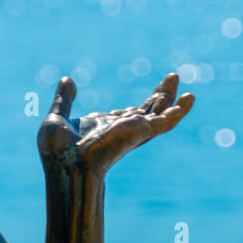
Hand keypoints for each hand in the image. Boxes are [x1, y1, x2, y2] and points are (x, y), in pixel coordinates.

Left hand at [37, 73, 193, 177]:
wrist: (64, 166)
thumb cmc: (57, 151)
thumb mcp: (59, 117)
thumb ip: (65, 99)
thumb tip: (67, 79)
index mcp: (104, 127)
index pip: (128, 115)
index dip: (140, 106)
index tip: (154, 94)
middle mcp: (121, 129)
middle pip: (148, 111)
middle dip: (161, 95)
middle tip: (173, 77)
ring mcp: (132, 131)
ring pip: (160, 115)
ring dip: (172, 100)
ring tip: (185, 86)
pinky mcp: (139, 132)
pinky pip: (163, 123)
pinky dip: (175, 114)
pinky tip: (185, 102)